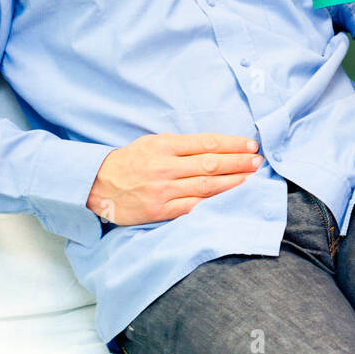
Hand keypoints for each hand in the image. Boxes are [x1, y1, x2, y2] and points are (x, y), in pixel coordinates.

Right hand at [87, 133, 262, 225]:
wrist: (96, 185)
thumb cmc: (129, 161)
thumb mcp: (151, 143)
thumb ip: (180, 145)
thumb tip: (214, 146)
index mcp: (164, 146)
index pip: (206, 143)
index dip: (232, 144)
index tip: (250, 145)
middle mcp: (165, 167)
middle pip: (210, 163)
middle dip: (238, 162)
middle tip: (258, 161)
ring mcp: (163, 190)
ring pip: (205, 186)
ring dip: (232, 182)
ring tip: (251, 178)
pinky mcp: (160, 210)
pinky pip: (192, 206)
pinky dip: (213, 203)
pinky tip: (229, 199)